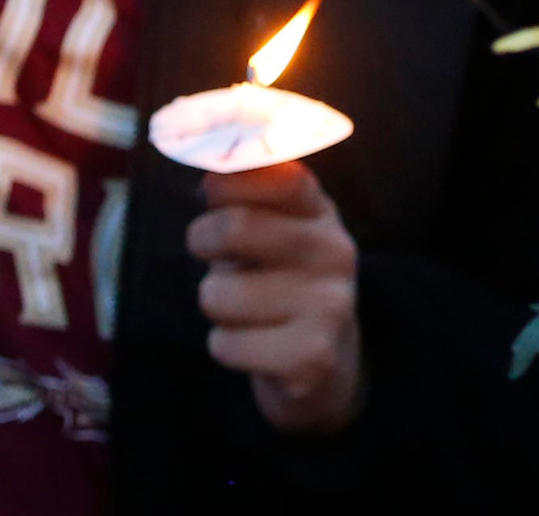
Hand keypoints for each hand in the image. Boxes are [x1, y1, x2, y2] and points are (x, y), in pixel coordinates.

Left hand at [190, 164, 361, 436]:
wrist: (326, 364)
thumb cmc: (281, 284)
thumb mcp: (275, 232)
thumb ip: (248, 200)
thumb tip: (213, 174)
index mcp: (321, 213)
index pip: (281, 175)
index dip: (232, 180)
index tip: (214, 193)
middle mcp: (334, 252)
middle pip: (235, 227)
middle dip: (203, 241)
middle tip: (211, 253)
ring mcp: (329, 306)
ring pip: (219, 295)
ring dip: (216, 305)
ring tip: (245, 309)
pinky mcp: (311, 358)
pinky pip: (225, 344)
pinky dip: (225, 347)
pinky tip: (256, 345)